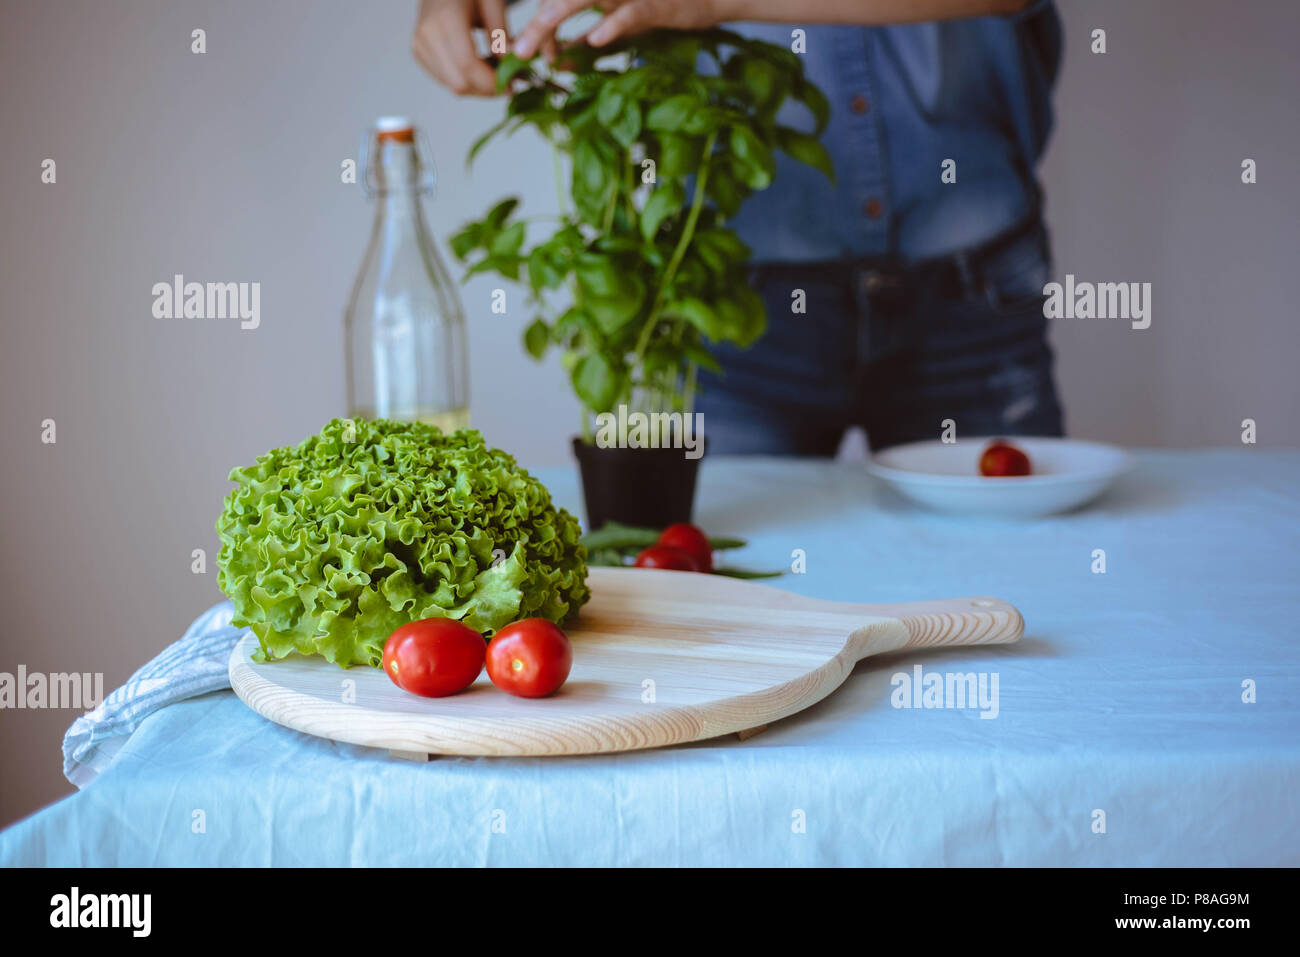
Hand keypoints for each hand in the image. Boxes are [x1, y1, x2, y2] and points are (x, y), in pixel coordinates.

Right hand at [411, 0, 510, 95]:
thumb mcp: (492, 2)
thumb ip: (501, 34)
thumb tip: (512, 66)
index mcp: (446, 18)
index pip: (468, 65)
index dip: (492, 82)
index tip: (513, 85)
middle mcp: (427, 35)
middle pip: (459, 83)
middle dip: (487, 89)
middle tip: (508, 81)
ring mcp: (420, 46)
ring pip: (453, 86)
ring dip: (479, 87)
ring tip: (495, 70)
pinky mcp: (419, 53)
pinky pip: (446, 80)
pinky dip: (467, 81)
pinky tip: (480, 67)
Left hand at [513, 0, 727, 59]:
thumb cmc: (661, 10)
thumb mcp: (616, 27)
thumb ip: (585, 42)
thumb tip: (555, 62)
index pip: (555, 1)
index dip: (539, 29)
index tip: (533, 57)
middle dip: (537, 26)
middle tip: (519, 53)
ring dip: (558, 17)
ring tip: (540, 42)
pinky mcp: (655, 4)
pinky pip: (629, 12)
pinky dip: (611, 25)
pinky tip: (595, 39)